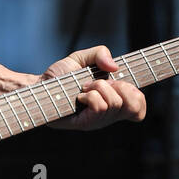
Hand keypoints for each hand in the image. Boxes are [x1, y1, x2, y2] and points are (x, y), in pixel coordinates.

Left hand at [12, 45, 145, 130]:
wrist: (39, 85)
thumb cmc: (60, 75)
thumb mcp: (82, 57)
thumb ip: (100, 53)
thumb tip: (114, 67)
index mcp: (113, 100)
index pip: (139, 108)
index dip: (138, 96)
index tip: (124, 82)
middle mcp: (108, 114)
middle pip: (134, 104)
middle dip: (121, 87)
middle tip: (100, 82)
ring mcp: (98, 121)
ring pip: (115, 103)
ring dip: (98, 88)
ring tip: (84, 87)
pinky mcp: (85, 124)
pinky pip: (99, 106)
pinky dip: (90, 95)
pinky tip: (79, 96)